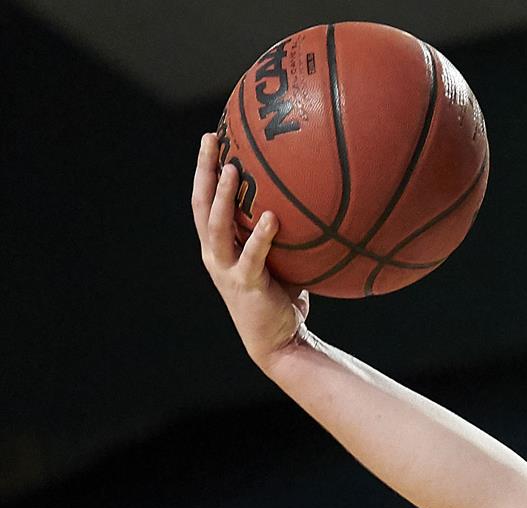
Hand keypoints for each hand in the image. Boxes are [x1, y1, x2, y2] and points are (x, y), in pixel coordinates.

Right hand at [192, 132, 309, 365]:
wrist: (279, 342)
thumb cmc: (283, 298)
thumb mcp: (282, 260)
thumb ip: (287, 234)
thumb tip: (315, 201)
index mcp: (220, 245)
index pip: (206, 200)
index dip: (206, 169)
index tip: (213, 137)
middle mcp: (216, 254)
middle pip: (202, 204)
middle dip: (205, 170)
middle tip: (211, 138)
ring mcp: (227, 269)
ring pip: (217, 226)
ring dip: (224, 197)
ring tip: (233, 169)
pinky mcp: (246, 285)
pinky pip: (253, 256)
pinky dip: (261, 237)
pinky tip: (272, 217)